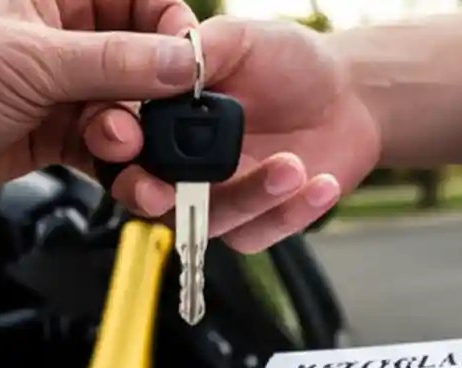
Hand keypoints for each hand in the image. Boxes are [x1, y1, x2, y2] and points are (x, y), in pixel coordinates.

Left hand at [0, 0, 199, 204]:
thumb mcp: (33, 62)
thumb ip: (115, 62)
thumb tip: (180, 60)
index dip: (170, 28)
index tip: (186, 65)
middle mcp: (65, 38)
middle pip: (144, 60)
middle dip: (153, 95)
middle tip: (154, 119)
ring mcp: (63, 89)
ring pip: (130, 110)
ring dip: (132, 134)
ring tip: (114, 147)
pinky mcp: (58, 136)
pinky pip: (109, 149)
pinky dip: (119, 166)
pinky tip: (121, 176)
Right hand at [86, 17, 381, 251]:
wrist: (349, 93)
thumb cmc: (289, 62)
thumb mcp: (242, 39)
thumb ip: (201, 49)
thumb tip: (168, 57)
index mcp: (162, 118)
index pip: (117, 140)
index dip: (112, 144)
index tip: (127, 140)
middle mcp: (180, 165)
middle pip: (145, 196)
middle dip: (152, 196)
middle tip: (167, 190)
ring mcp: (216, 197)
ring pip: (206, 222)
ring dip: (248, 198)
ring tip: (291, 166)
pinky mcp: (254, 221)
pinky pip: (257, 233)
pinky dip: (290, 212)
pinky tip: (319, 183)